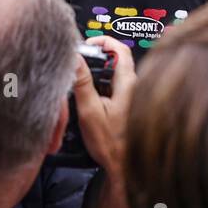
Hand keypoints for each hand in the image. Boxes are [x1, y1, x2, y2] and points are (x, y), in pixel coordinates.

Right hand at [71, 36, 135, 176]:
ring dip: (99, 71)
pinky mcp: (127, 106)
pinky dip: (102, 84)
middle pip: (117, 59)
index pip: (120, 49)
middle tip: (81, 59)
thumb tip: (75, 59)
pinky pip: (115, 87)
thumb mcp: (90, 111)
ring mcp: (131, 96)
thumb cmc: (111, 144)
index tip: (87, 44)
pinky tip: (90, 95)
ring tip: (82, 77)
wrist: (123, 166)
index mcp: (128, 83)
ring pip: (115, 74)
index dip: (103, 41)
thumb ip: (82, 83)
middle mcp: (133, 87)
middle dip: (98, 55)